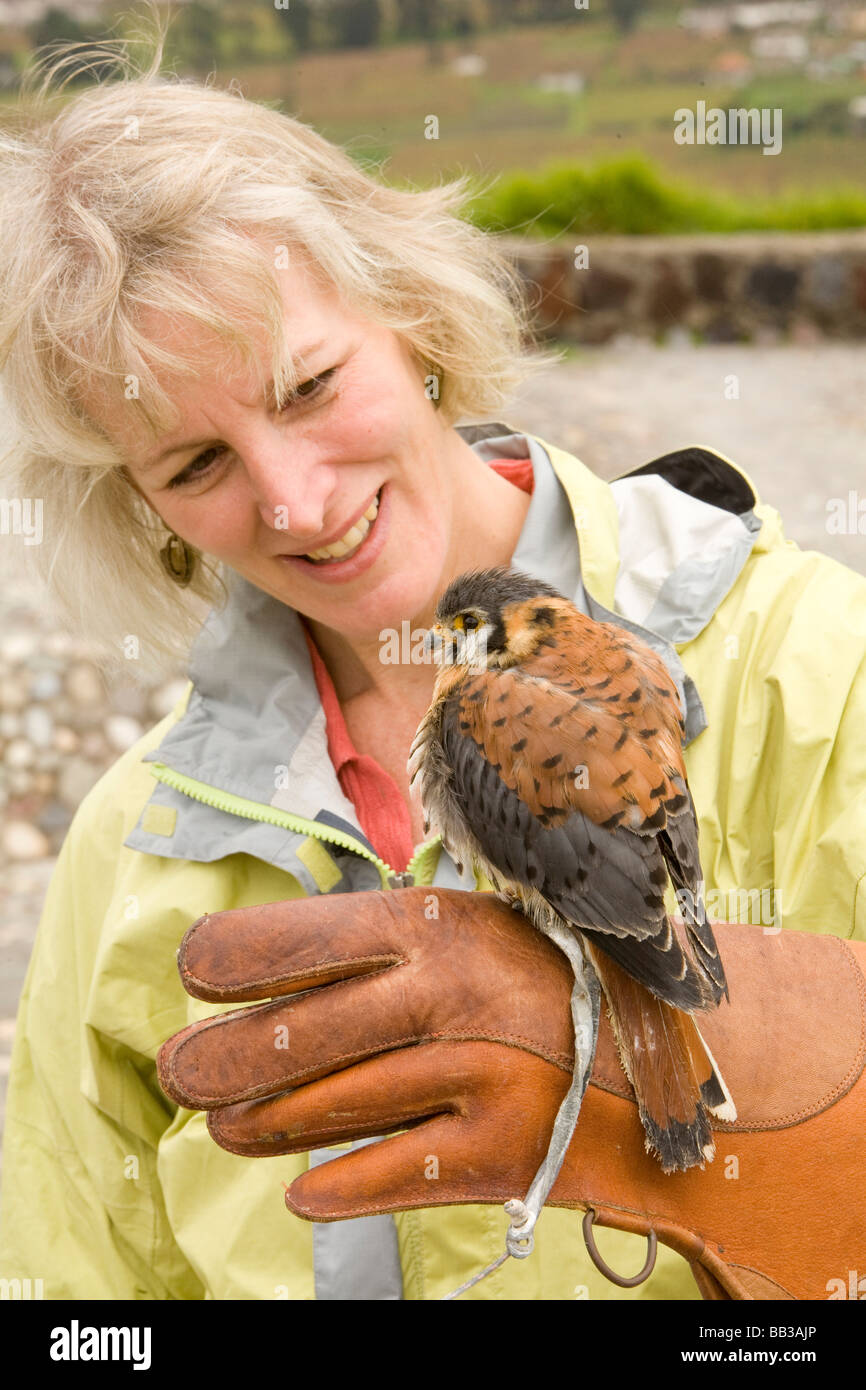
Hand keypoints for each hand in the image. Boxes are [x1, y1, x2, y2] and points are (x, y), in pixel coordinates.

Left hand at [157, 888, 865, 1300]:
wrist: (668, 1056)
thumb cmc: (544, 980)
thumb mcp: (470, 928)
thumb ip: (380, 947)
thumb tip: (264, 981)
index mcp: (436, 924)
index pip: (299, 939)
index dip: (228, 959)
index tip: (192, 973)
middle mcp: (449, 995)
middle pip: (294, 1036)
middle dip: (218, 1060)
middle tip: (180, 1071)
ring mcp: (476, 1075)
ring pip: (327, 1110)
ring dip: (261, 1125)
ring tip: (228, 1125)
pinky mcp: (501, 1150)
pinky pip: (386, 1174)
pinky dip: (332, 1185)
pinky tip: (303, 1189)